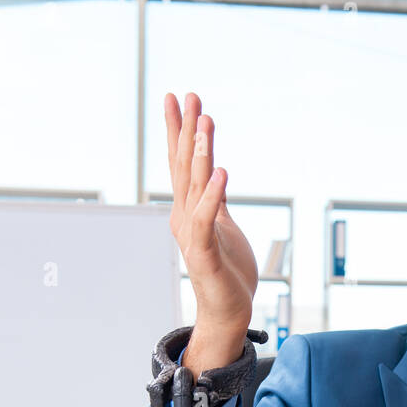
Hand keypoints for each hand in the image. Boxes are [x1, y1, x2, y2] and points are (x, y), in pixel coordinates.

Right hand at [165, 92, 257, 367]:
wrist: (227, 311)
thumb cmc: (227, 270)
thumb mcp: (224, 224)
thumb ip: (216, 197)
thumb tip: (213, 170)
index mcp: (190, 209)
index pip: (182, 162)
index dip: (180, 129)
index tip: (179, 98)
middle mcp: (186, 217)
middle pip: (183, 166)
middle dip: (185, 129)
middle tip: (186, 95)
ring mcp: (193, 234)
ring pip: (194, 187)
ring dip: (200, 153)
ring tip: (205, 122)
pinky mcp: (204, 253)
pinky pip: (207, 219)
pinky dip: (213, 196)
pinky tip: (221, 172)